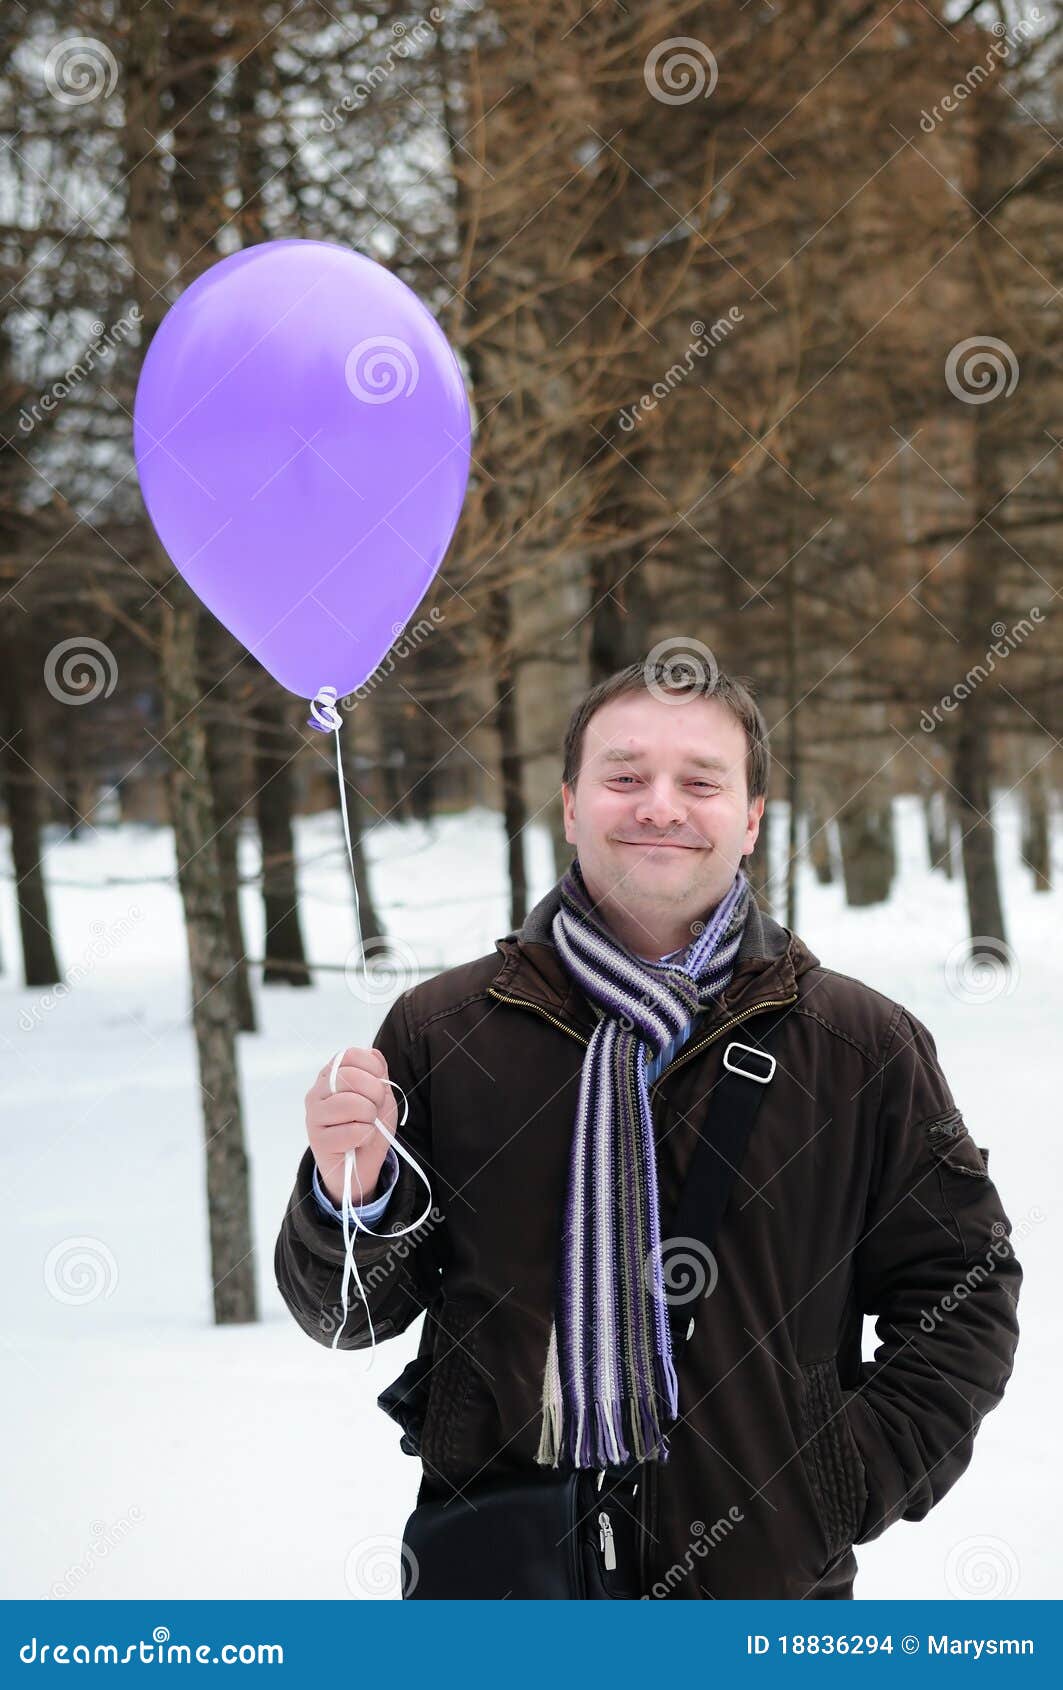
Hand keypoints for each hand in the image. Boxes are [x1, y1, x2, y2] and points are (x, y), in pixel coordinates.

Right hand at [305, 1046, 397, 1207]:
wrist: (360, 1165)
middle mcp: (317, 1091)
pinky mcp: (317, 1140)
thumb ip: (378, 1074)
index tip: (379, 1085)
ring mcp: (314, 1115)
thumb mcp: (381, 1096)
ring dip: (370, 1116)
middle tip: (374, 1109)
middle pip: (350, 1076)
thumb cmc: (369, 1126)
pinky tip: (358, 1141)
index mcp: (331, 1075)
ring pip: (350, 1103)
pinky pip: (352, 1131)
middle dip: (374, 1093)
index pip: (350, 1054)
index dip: (373, 1068)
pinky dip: (365, 1136)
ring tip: (366, 1125)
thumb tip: (374, 1053)